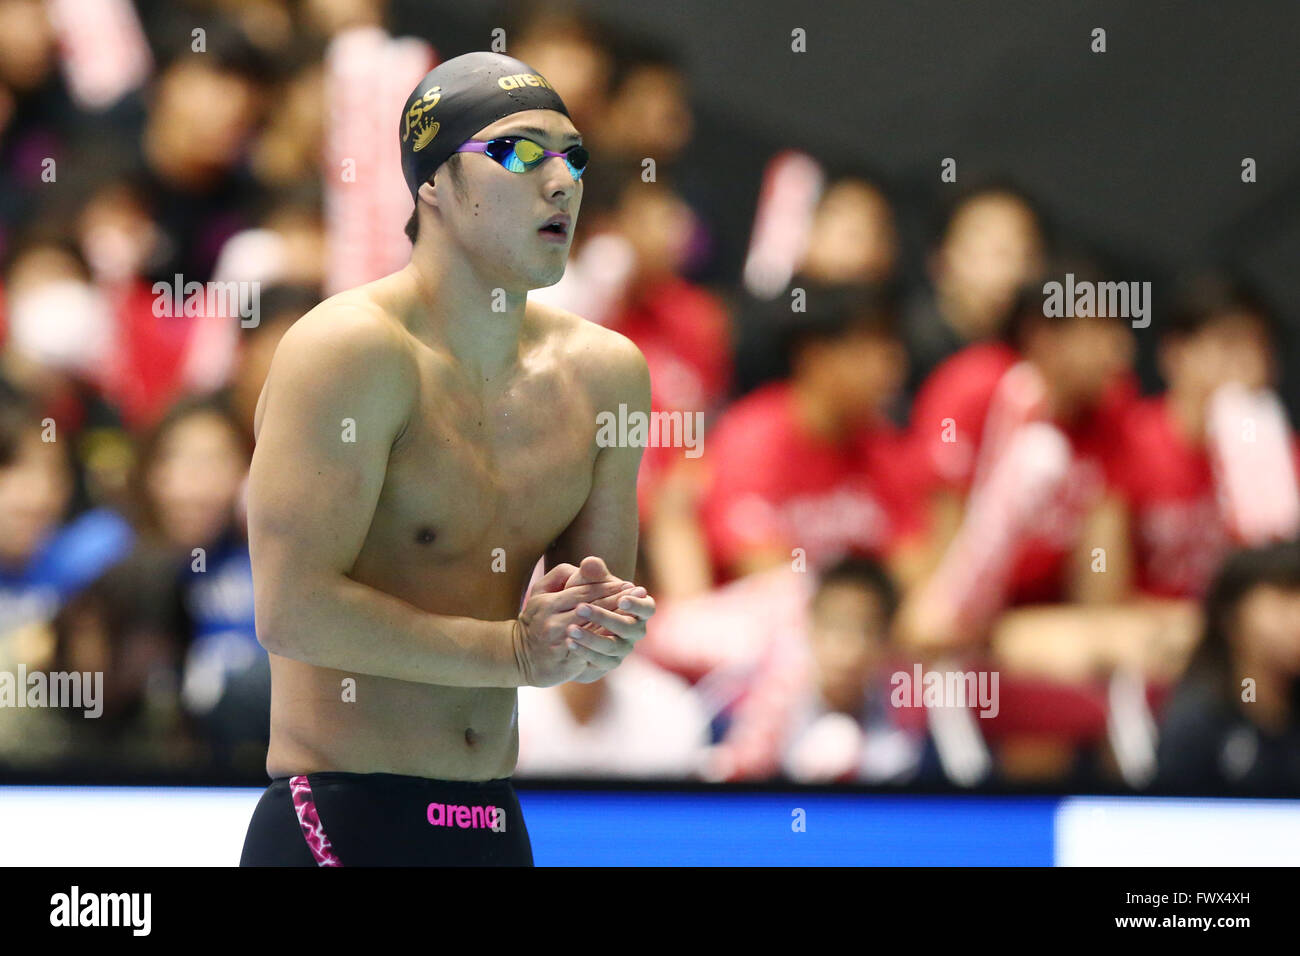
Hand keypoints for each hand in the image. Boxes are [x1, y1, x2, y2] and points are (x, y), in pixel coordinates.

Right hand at [514, 560, 636, 686]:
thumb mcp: (540, 592)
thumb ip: (560, 575)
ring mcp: (559, 643)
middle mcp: (552, 623)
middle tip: (639, 592)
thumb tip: (583, 564)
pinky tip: (623, 634)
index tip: (627, 583)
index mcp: (547, 603)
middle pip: (592, 608)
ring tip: (636, 611)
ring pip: (594, 629)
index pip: (583, 592)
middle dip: (618, 599)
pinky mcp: (565, 662)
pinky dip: (607, 640)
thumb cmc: (534, 619)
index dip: (607, 587)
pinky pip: (591, 649)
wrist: (520, 656)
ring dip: (617, 619)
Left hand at [560, 556, 655, 683]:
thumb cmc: (587, 597)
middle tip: (580, 608)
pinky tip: (569, 643)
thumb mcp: (588, 583)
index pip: (648, 608)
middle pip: (628, 627)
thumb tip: (590, 563)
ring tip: (571, 629)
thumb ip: (591, 573)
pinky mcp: (609, 663)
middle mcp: (635, 630)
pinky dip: (585, 652)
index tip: (622, 599)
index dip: (638, 605)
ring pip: (612, 646)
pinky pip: (600, 660)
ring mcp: (623, 648)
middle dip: (604, 617)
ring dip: (591, 638)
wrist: (574, 623)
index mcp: (638, 609)